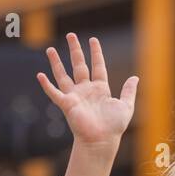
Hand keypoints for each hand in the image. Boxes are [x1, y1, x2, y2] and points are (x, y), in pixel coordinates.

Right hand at [36, 33, 137, 148]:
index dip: (96, 53)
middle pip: (79, 65)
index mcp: (100, 89)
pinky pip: (54, 93)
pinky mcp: (67, 104)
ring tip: (50, 49)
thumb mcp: (126, 106)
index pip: (97, 66)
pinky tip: (40, 75)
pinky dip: (47, 85)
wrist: (102, 140)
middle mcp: (86, 90)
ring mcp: (75, 96)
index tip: (93, 39)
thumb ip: (129, 91)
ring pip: (63, 75)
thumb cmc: (114, 126)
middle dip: (75, 50)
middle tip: (70, 35)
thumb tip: (135, 77)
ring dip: (56, 62)